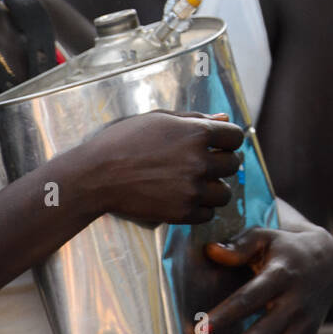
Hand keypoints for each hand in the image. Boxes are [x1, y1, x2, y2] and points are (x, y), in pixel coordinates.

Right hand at [85, 111, 243, 224]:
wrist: (96, 175)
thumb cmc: (124, 141)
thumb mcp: (159, 119)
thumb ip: (195, 119)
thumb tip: (223, 119)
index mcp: (197, 133)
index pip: (236, 136)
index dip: (228, 139)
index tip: (219, 144)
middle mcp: (200, 162)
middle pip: (233, 165)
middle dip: (221, 163)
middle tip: (202, 164)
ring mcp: (192, 189)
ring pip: (225, 193)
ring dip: (214, 188)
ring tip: (194, 184)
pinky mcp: (182, 212)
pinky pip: (208, 214)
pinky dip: (200, 208)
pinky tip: (184, 198)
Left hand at [199, 226, 332, 333]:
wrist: (327, 262)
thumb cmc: (286, 249)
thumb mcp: (265, 237)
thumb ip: (239, 246)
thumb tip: (211, 250)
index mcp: (281, 275)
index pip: (250, 298)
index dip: (225, 315)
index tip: (201, 329)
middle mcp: (295, 301)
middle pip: (264, 331)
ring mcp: (304, 322)